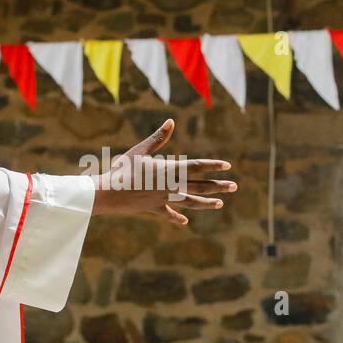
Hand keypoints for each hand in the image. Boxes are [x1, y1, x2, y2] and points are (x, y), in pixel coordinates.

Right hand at [90, 119, 235, 225]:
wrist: (108, 194)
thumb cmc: (122, 169)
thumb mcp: (140, 150)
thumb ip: (158, 138)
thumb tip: (171, 121)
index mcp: (168, 170)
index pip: (196, 167)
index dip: (212, 166)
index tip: (227, 166)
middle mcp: (170, 186)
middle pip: (199, 186)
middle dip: (218, 186)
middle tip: (234, 186)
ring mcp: (163, 199)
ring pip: (189, 202)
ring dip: (206, 203)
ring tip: (220, 204)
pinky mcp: (153, 209)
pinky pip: (168, 214)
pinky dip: (177, 217)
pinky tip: (185, 221)